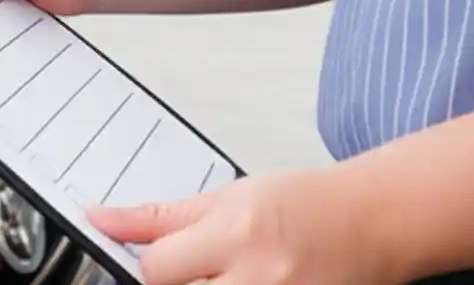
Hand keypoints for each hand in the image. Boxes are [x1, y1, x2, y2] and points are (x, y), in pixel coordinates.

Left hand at [87, 168, 403, 284]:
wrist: (373, 222)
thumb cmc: (303, 205)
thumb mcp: (225, 197)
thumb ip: (158, 218)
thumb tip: (100, 219)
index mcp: (235, 235)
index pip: (157, 269)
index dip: (150, 265)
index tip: (161, 260)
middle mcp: (260, 279)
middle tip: (190, 274)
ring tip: (219, 276)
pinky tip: (240, 284)